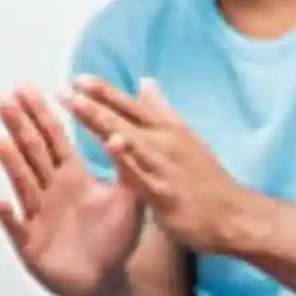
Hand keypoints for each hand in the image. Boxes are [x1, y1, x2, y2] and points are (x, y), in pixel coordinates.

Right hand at [0, 84, 142, 295]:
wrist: (106, 282)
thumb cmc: (116, 240)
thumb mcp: (131, 201)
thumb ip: (128, 170)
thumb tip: (122, 134)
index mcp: (72, 176)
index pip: (53, 138)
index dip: (40, 113)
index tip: (25, 87)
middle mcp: (51, 191)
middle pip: (32, 152)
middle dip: (18, 124)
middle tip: (1, 97)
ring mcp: (38, 216)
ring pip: (23, 183)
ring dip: (11, 161)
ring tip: (0, 138)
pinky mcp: (31, 244)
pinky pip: (18, 228)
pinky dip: (9, 216)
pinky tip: (0, 201)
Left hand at [67, 76, 245, 253]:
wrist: (232, 216)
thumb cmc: (205, 180)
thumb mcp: (185, 138)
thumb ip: (161, 111)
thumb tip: (145, 82)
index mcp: (167, 130)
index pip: (130, 106)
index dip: (104, 92)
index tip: (78, 79)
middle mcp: (164, 143)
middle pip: (122, 118)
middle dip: (91, 102)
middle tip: (64, 88)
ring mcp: (164, 167)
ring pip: (127, 139)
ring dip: (100, 121)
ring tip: (77, 104)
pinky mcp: (164, 193)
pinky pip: (140, 174)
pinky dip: (126, 158)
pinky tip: (111, 144)